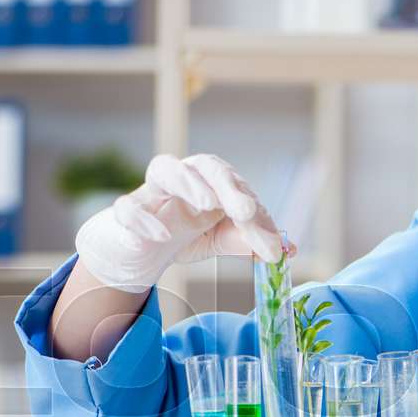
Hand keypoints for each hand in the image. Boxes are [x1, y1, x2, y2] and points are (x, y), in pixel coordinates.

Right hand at [74, 153, 289, 292]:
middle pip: (204, 165)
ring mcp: (153, 192)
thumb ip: (250, 241)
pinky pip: (128, 206)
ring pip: (164, 167)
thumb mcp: (222, 238)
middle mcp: (184, 179)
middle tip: (245, 209)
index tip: (271, 243)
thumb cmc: (187, 233)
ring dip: (187, 181)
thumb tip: (289, 250)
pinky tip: (161, 235)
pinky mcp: (127, 211)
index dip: (253, 209)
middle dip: (227, 185)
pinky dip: (143, 218)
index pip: (235, 186)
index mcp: (212, 182)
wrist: (142, 249)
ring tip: (207, 203)